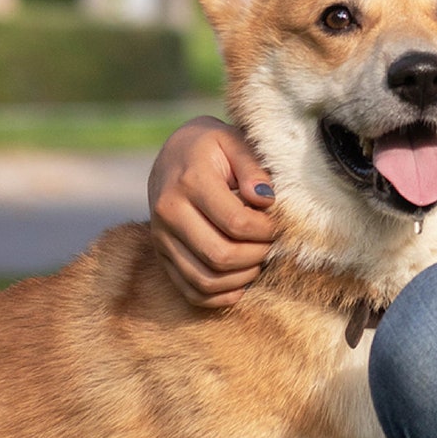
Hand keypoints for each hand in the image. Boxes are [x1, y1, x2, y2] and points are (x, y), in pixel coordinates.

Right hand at [148, 116, 275, 308]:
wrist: (173, 153)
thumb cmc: (212, 146)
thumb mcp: (233, 141)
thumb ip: (253, 168)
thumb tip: (265, 200)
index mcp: (190, 182)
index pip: (235, 223)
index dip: (264, 230)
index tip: (275, 224)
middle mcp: (169, 212)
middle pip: (219, 256)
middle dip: (256, 256)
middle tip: (270, 245)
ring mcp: (161, 237)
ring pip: (204, 279)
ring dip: (240, 279)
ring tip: (257, 262)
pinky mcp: (160, 254)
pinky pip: (188, 290)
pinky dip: (217, 296)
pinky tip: (239, 284)